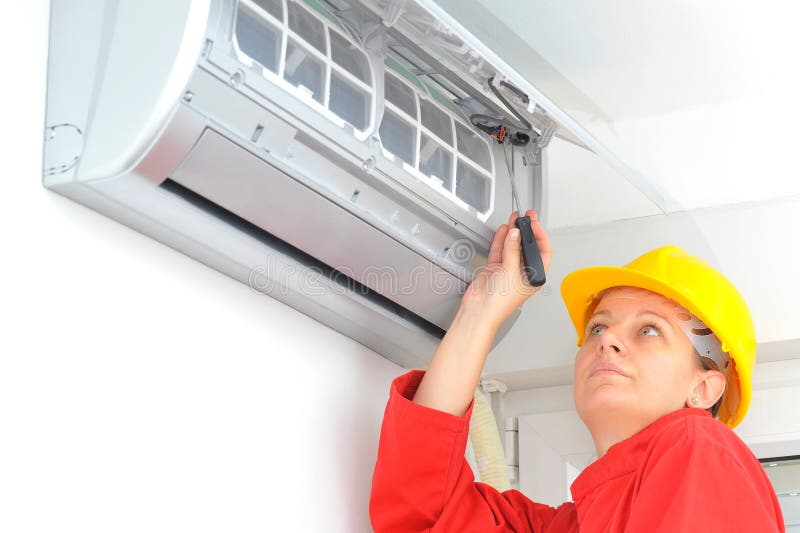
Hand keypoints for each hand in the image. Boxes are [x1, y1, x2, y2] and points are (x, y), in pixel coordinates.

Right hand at [461, 210, 552, 330]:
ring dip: (512, 233)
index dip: (540, 236)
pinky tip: (503, 230)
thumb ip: (512, 251)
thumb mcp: (511, 272)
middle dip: (526, 231)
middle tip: (526, 217)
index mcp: (535, 277)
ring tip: (513, 219)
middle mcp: (523, 273)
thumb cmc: (500, 303)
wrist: (479, 310)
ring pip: (512, 246)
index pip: (543, 252)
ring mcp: (508, 269)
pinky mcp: (495, 268)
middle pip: (527, 247)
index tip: (534, 224)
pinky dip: (501, 239)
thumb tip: (515, 235)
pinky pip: (500, 250)